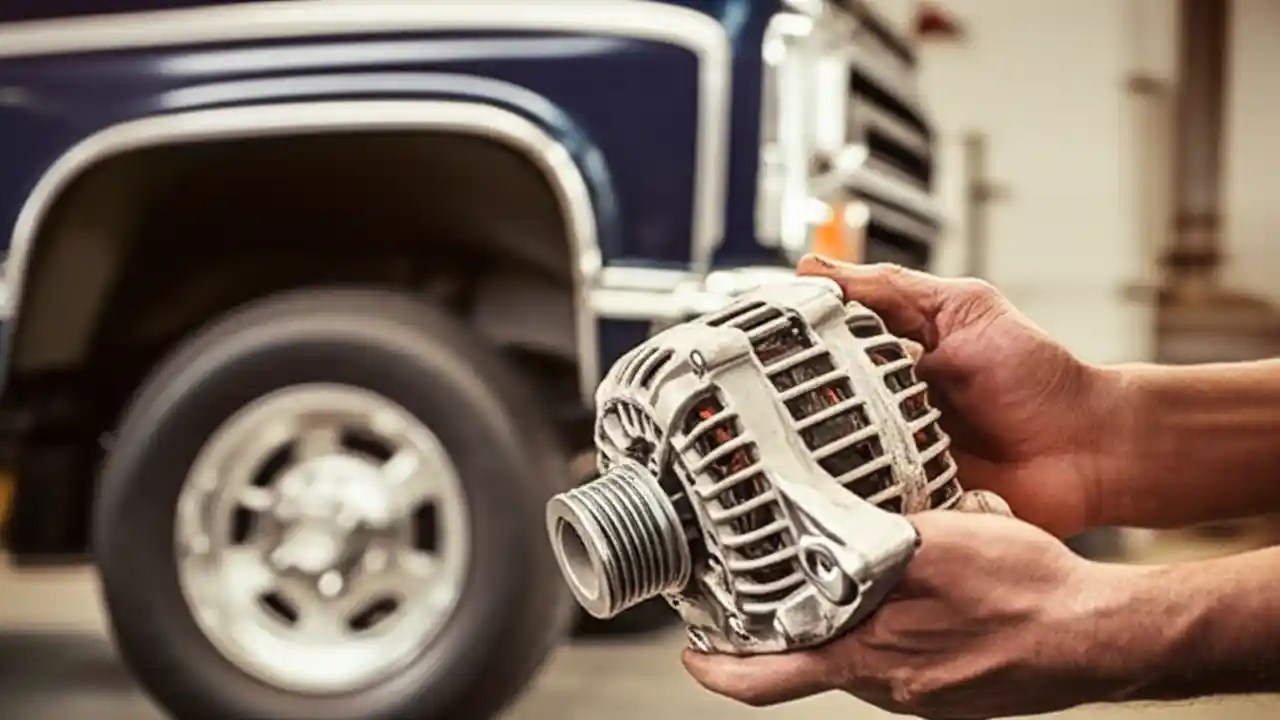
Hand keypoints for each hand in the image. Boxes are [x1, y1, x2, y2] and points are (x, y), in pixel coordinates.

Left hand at [683, 511, 1150, 717]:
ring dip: (842, 622)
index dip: (719, 670)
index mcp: (870, 657)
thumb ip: (872, 545)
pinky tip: (910, 594)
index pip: (767, 680)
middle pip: (810, 661)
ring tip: (846, 576)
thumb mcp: (938, 546)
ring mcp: (922, 692)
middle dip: (784, 628)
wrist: (1099, 635)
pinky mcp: (950, 687)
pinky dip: (886, 629)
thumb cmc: (1026, 592)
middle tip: (762, 593)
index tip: (694, 652)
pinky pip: (899, 659)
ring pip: (856, 657)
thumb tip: (820, 537)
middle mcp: (889, 685)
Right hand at [797, 256, 1126, 536]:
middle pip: (817, 414)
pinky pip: (870, 506)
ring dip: (822, 459)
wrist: (1089, 447)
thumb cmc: (1036, 375)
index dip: (787, 355)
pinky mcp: (910, 503)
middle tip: (766, 410)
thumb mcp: (963, 310)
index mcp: (888, 364)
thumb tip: (814, 267)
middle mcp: (884, 413)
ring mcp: (895, 460)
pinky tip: (842, 494)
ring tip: (801, 452)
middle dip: (793, 413)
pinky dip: (859, 502)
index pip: (821, 358)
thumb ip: (892, 289)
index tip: (753, 352)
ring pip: (835, 462)